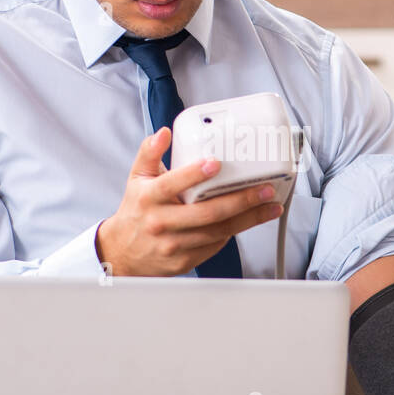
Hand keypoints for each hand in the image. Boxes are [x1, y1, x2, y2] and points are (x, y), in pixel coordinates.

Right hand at [95, 126, 282, 275]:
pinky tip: (250, 220)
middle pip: (206, 213)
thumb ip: (149, 153)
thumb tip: (163, 133)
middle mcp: (161, 222)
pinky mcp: (185, 260)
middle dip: (240, 200)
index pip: (172, 184)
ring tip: (270, 207)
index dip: (194, 174)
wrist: (123, 253)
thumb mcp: (137, 178)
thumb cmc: (136, 211)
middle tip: (263, 189)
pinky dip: (234, 232)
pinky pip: (215, 245)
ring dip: (248, 219)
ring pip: (217, 232)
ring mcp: (173, 244)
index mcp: (149, 198)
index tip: (215, 163)